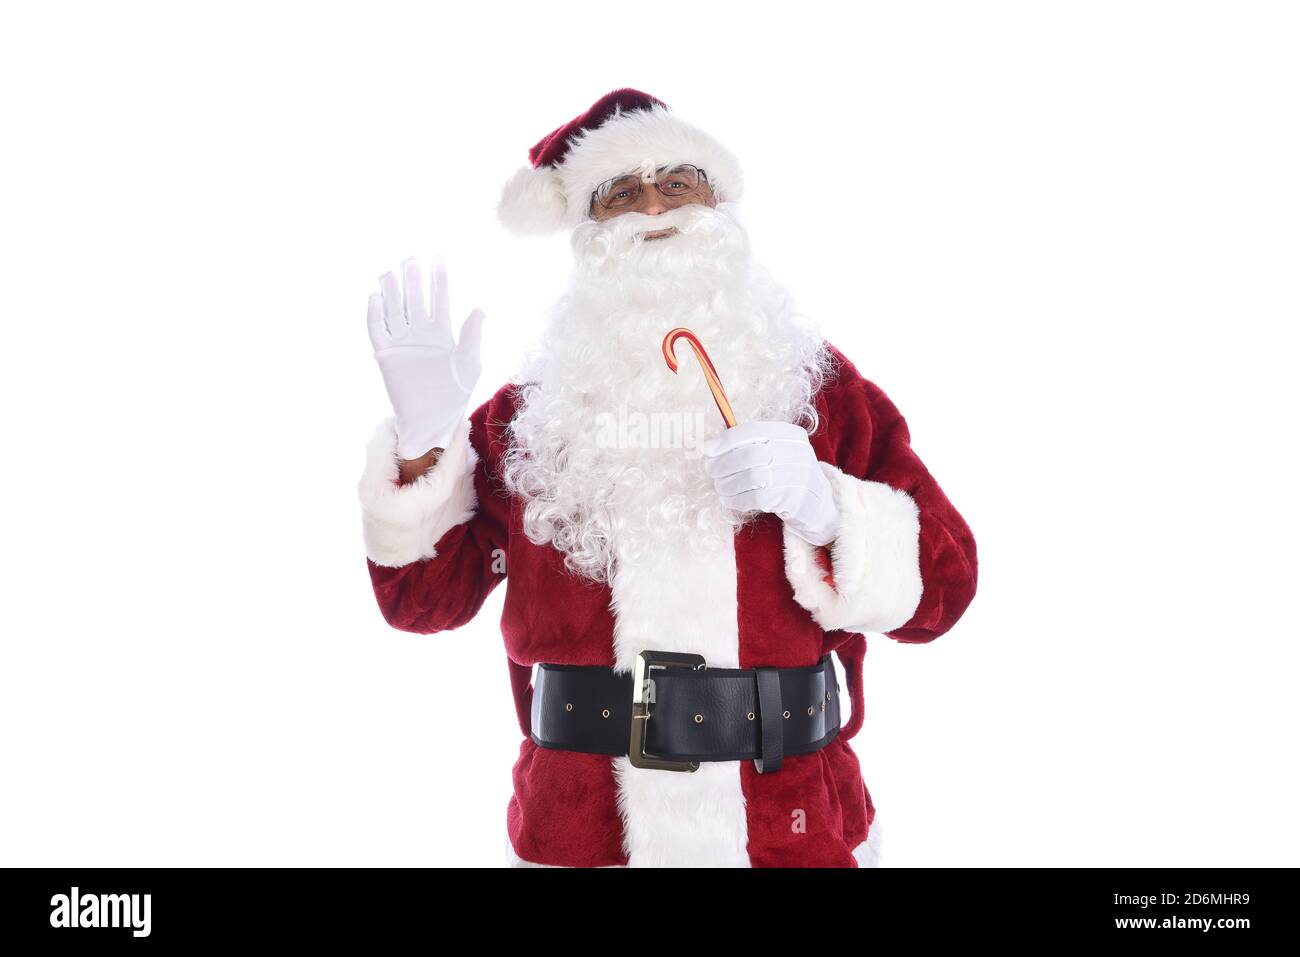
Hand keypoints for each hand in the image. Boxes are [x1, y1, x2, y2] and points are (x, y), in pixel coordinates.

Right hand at [367, 257, 484, 459]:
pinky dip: (374, 315)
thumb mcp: (469, 366)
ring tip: (390, 273)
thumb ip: (471, 337)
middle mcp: (420, 333)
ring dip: (391, 292)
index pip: (439, 299)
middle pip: (414, 299)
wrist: (432, 420)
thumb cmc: (454, 395)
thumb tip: (479, 309)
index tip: (438, 258)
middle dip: (412, 280)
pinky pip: (377, 330)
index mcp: (441, 333)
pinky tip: (375, 298)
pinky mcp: (386, 355)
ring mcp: (402, 342)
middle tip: (410, 260)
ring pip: (394, 310)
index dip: (438, 279)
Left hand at [700, 421, 838, 545]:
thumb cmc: (789, 476)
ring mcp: (798, 476)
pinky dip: (738, 499)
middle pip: (749, 454)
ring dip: (728, 484)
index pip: (752, 431)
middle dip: (723, 464)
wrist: (819, 506)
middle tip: (711, 472)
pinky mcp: (793, 500)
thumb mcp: (777, 453)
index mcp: (791, 434)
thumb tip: (712, 446)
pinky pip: (757, 497)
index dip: (726, 441)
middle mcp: (797, 452)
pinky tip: (731, 500)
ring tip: (720, 488)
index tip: (708, 450)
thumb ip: (750, 445)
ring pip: (751, 477)